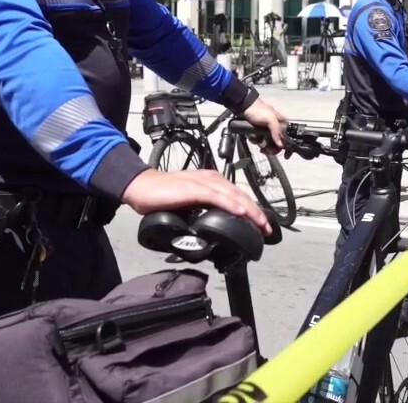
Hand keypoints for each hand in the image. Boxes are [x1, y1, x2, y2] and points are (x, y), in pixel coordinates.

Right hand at [122, 168, 272, 235]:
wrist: (141, 187)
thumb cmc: (162, 195)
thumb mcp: (190, 203)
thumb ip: (204, 209)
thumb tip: (217, 224)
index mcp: (212, 182)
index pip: (238, 196)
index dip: (252, 210)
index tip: (262, 226)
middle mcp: (211, 179)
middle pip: (240, 196)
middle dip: (256, 213)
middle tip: (267, 229)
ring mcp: (203, 182)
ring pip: (233, 196)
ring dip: (249, 210)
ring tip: (260, 223)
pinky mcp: (193, 187)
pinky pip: (217, 196)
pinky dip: (230, 204)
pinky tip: (240, 212)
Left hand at [241, 98, 286, 153]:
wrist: (243, 106)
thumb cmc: (258, 111)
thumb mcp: (270, 119)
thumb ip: (276, 131)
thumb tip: (281, 145)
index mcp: (282, 123)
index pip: (287, 137)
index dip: (285, 146)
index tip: (283, 154)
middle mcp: (276, 127)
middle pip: (277, 142)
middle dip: (272, 148)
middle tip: (266, 150)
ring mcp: (266, 130)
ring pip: (268, 142)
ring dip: (262, 145)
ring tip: (257, 142)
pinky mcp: (258, 131)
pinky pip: (259, 140)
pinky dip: (255, 141)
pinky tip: (252, 138)